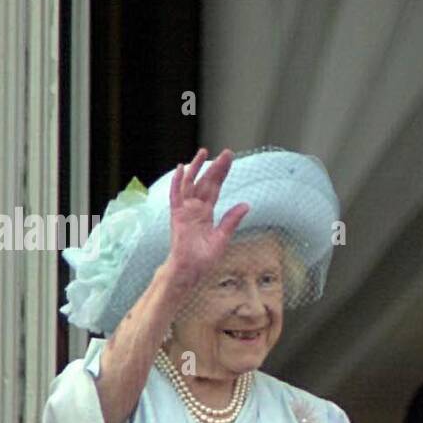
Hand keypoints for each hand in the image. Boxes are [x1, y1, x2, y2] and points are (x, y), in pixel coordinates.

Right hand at [165, 147, 249, 288]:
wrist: (190, 270)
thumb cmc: (203, 258)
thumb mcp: (222, 238)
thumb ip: (232, 220)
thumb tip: (246, 204)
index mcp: (206, 213)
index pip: (215, 188)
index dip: (222, 174)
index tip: (230, 160)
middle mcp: (195, 208)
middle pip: (206, 183)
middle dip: (215, 167)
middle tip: (227, 152)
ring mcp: (185, 210)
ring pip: (190, 184)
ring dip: (196, 168)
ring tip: (203, 152)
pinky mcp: (177, 215)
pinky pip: (176, 195)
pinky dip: (178, 182)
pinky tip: (182, 168)